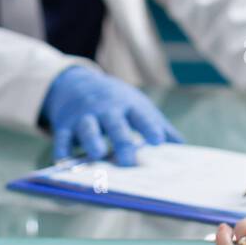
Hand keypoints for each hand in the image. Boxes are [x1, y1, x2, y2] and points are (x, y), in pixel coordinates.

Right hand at [40, 66, 183, 166]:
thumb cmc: (116, 101)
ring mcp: (84, 116)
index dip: (150, 127)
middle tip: (129, 161)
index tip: (158, 141)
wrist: (77, 82)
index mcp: (128, 106)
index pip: (142, 117)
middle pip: (115, 125)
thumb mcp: (137, 106)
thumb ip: (158, 125)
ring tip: (98, 155)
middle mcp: (106, 110)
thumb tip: (182, 147)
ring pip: (88, 128)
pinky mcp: (65, 124)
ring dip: (92, 141)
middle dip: (122, 141)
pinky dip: (62, 149)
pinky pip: (62, 137)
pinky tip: (64, 161)